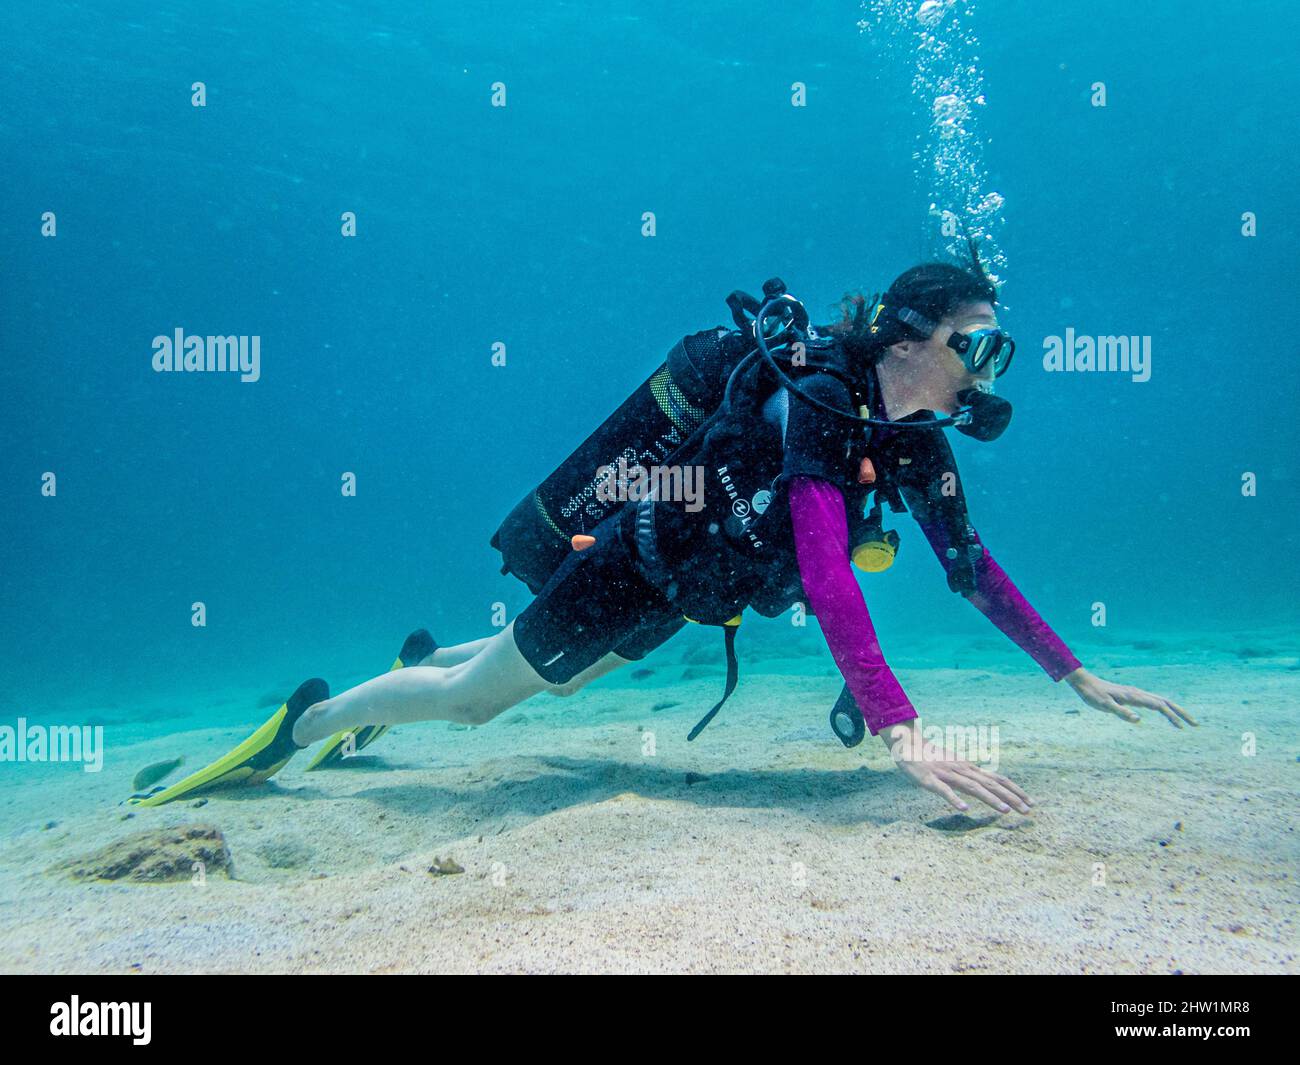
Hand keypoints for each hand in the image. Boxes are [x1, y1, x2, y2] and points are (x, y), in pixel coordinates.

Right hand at [880, 720, 1031, 814]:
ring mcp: (947, 774)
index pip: (998, 779)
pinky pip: (944, 790)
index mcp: (970, 768)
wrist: (908, 745)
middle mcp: (963, 770)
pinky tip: (964, 809)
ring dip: (990, 799)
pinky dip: (955, 799)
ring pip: (972, 787)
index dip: (1015, 790)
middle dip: (1011, 798)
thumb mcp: (956, 765)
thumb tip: (988, 784)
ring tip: (1006, 811)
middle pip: (991, 784)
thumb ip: (970, 775)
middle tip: (1028, 811)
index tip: (1030, 802)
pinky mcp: (931, 780)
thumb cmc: (933, 758)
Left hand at [1063, 667, 1196, 727]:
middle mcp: (1138, 693)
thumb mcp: (1104, 706)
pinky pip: (1153, 702)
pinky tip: (1166, 714)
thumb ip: (1121, 712)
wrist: (1085, 683)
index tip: (1182, 728)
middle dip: (1182, 713)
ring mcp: (1136, 694)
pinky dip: (1164, 708)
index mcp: (1135, 696)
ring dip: (1175, 710)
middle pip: (1166, 702)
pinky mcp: (1132, 696)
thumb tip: (1139, 720)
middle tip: (1196, 724)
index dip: (1172, 717)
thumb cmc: (1093, 695)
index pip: (1159, 707)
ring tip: (1186, 722)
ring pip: (1161, 701)